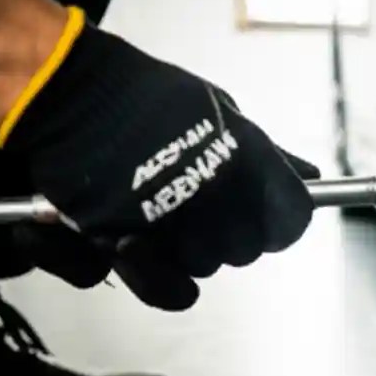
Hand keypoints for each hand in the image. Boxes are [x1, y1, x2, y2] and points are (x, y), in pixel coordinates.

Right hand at [0, 7, 319, 309]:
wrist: (64, 89)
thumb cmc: (142, 99)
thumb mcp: (219, 114)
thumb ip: (266, 156)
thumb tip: (310, 177)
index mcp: (245, 161)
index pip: (291, 219)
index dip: (278, 221)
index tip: (263, 214)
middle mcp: (213, 198)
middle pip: (244, 251)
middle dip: (225, 235)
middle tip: (191, 202)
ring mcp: (169, 226)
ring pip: (200, 269)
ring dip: (181, 251)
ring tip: (150, 214)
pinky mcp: (121, 245)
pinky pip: (159, 287)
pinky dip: (144, 274)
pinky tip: (126, 242)